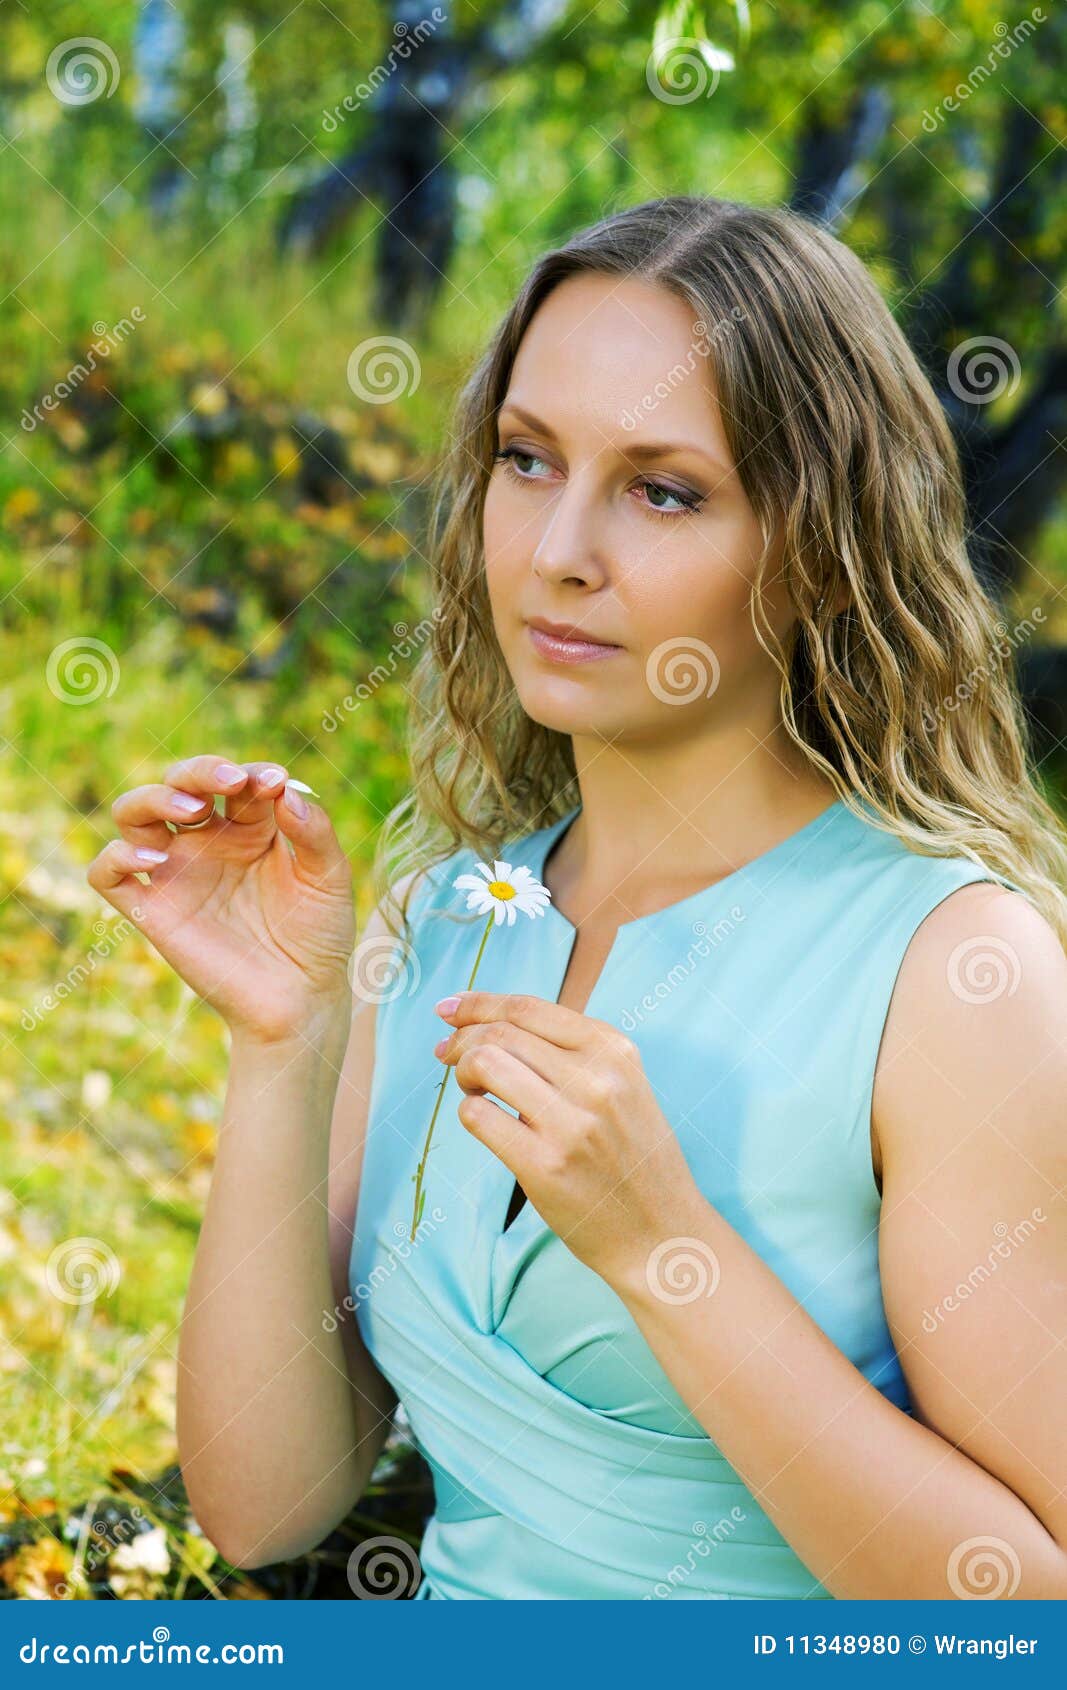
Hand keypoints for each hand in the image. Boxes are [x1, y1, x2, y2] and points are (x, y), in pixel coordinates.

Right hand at [87, 753, 354, 1045]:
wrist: (302, 1000)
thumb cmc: (319, 936)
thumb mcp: (329, 877)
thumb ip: (313, 830)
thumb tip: (282, 789)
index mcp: (250, 827)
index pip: (235, 779)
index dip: (251, 772)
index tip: (275, 782)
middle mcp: (207, 844)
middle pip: (179, 783)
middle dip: (200, 770)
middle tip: (231, 781)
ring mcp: (176, 874)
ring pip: (133, 814)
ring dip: (154, 797)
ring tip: (194, 811)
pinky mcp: (152, 912)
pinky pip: (107, 874)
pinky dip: (116, 856)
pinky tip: (155, 858)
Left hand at [433, 991, 700, 1287]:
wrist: (660, 1232)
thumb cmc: (634, 1159)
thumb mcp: (625, 1087)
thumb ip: (575, 1052)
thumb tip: (495, 1022)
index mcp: (614, 1051)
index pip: (528, 1008)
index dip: (479, 1003)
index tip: (449, 1008)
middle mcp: (596, 1079)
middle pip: (501, 1033)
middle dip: (461, 1038)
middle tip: (446, 1053)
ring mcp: (570, 1123)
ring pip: (485, 1064)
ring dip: (463, 1072)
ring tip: (472, 1089)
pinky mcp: (544, 1166)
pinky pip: (479, 1116)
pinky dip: (468, 1111)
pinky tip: (483, 1120)